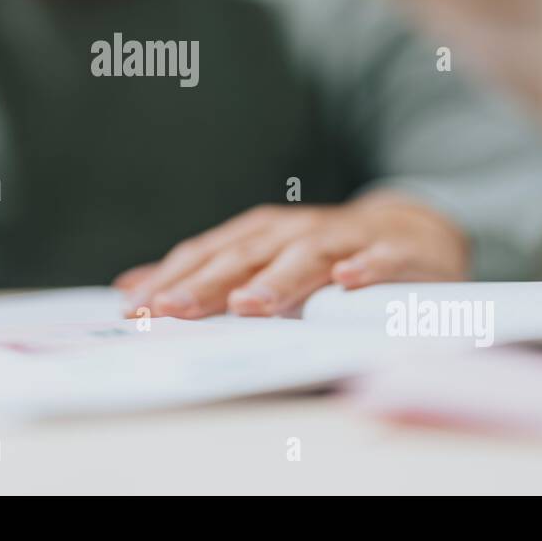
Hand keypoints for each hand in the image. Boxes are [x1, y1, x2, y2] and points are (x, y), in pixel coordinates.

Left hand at [114, 192, 468, 318]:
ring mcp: (345, 238)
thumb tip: (129, 288)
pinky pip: (380, 258)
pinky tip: (349, 280)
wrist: (412, 231)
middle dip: (208, 283)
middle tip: (174, 310)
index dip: (172, 279)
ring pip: (307, 257)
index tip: (138, 309)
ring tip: (247, 305)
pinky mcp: (395, 251)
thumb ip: (200, 276)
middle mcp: (296, 231)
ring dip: (277, 279)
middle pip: (247, 257)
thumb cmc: (323, 254)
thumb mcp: (260, 259)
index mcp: (260, 234)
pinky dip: (366, 267)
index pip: (208, 255)